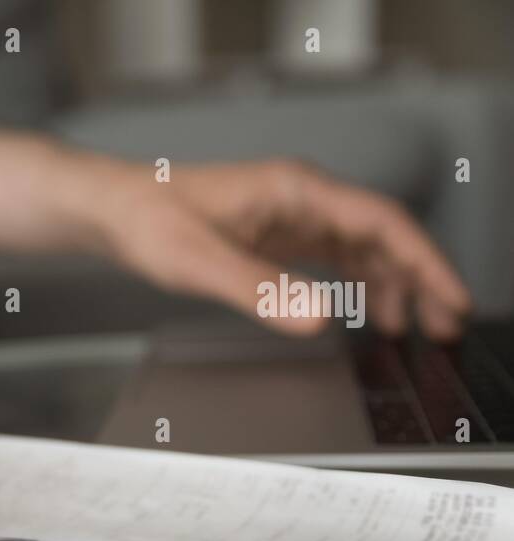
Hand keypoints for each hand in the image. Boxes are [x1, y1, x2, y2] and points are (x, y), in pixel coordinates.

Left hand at [97, 159, 471, 339]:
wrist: (111, 210)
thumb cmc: (146, 221)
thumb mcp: (200, 262)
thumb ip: (260, 290)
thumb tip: (318, 318)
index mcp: (295, 191)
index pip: (382, 223)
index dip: (425, 263)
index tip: (451, 300)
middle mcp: (299, 198)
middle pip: (381, 235)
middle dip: (417, 279)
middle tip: (442, 327)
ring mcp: (287, 215)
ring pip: (359, 247)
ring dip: (388, 284)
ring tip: (408, 329)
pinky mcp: (271, 235)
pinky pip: (330, 256)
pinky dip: (353, 283)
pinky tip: (359, 311)